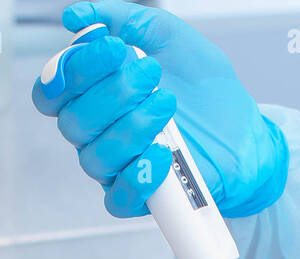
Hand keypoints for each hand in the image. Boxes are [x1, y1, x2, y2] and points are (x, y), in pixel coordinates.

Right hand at [32, 0, 288, 216]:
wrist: (245, 132)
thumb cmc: (206, 90)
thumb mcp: (169, 38)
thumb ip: (124, 20)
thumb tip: (77, 14)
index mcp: (95, 94)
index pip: (54, 89)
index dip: (73, 69)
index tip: (113, 48)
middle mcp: (98, 132)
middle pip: (72, 122)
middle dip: (113, 93)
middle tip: (151, 74)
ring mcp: (116, 166)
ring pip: (95, 157)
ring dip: (132, 127)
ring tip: (167, 106)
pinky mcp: (138, 197)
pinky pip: (118, 198)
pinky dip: (137, 177)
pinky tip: (161, 153)